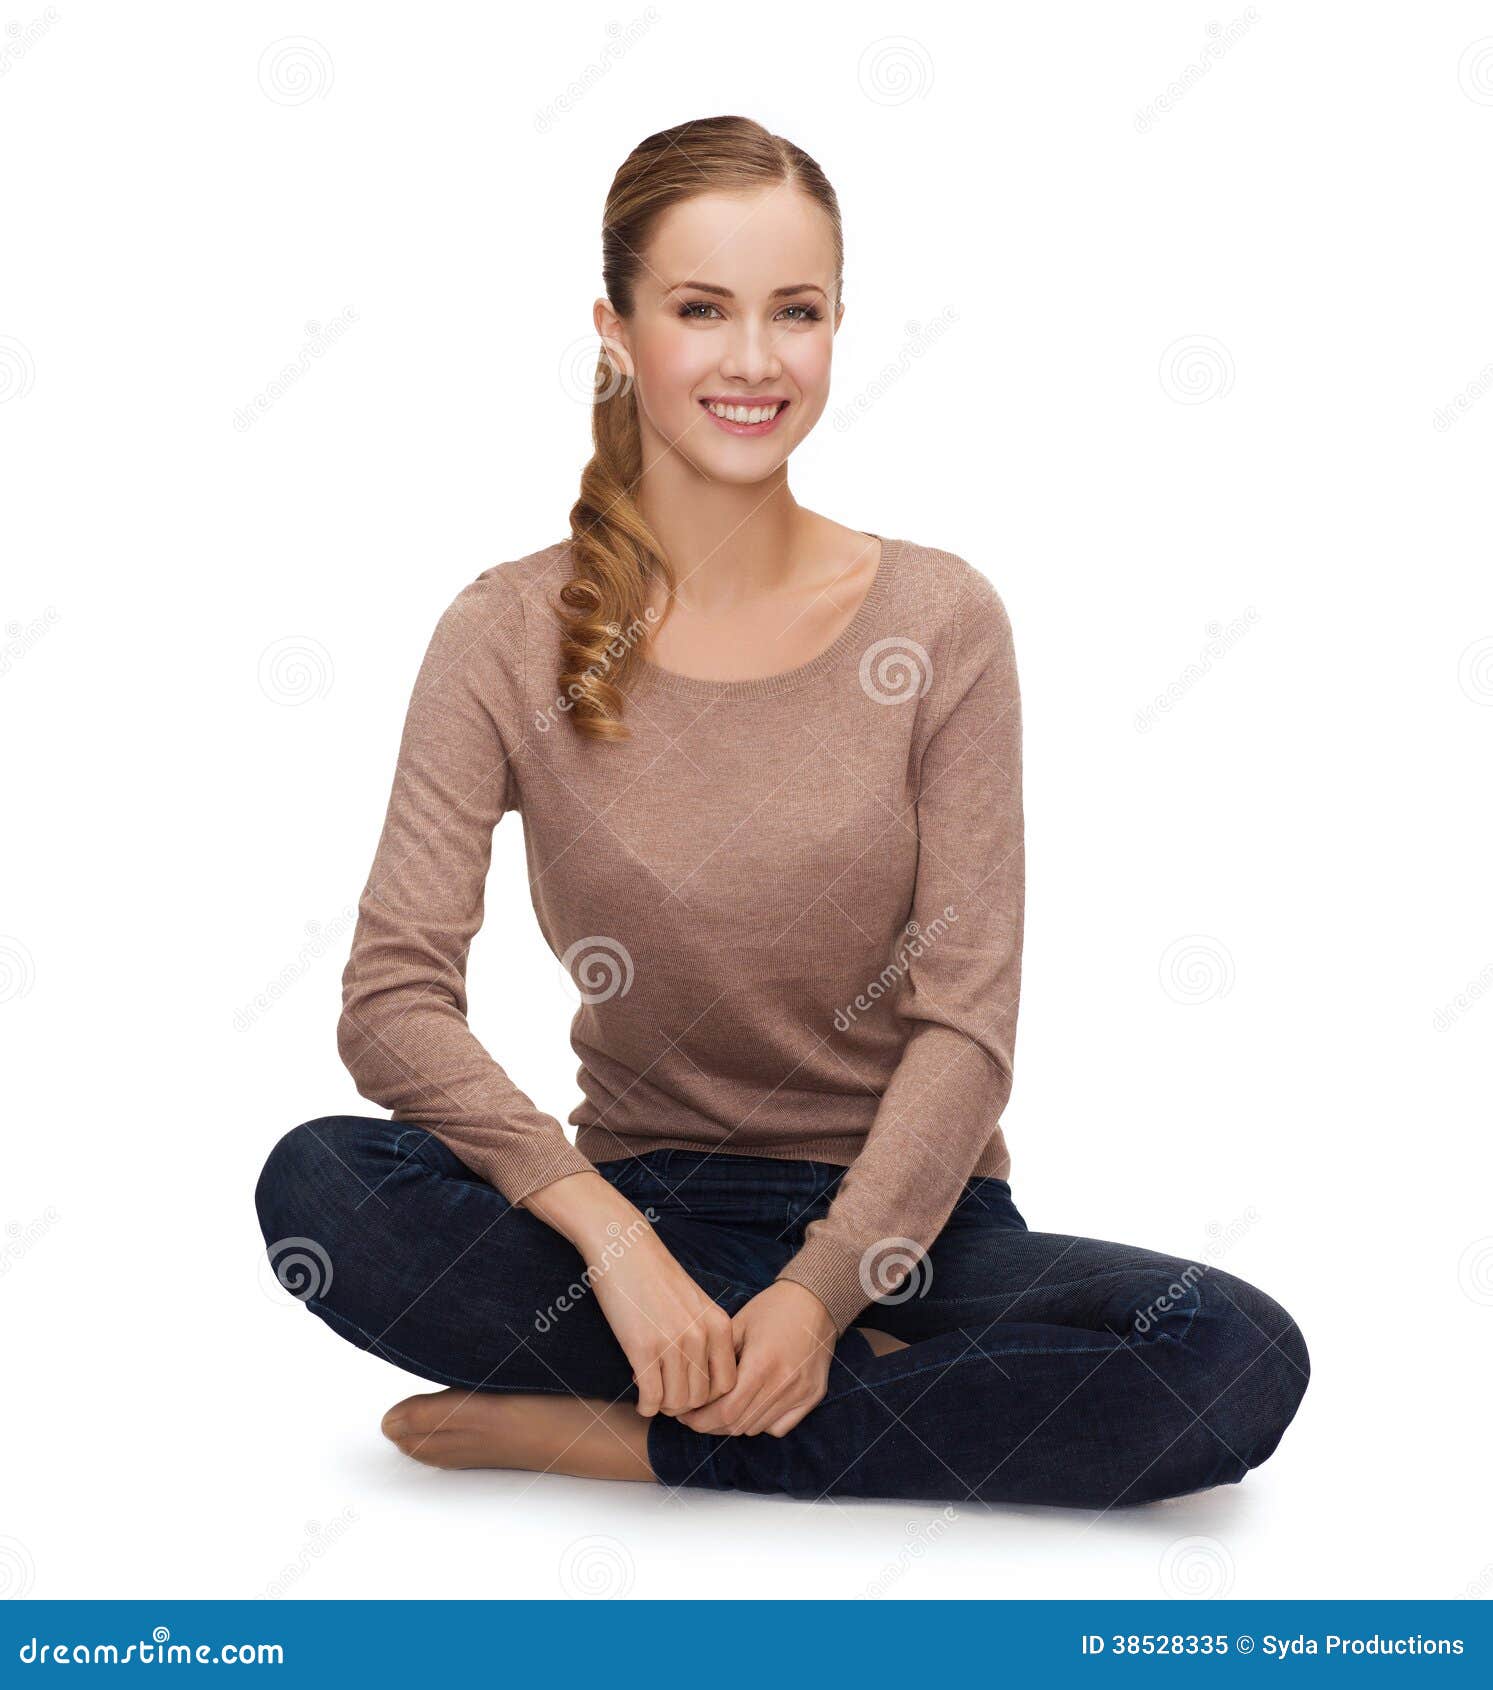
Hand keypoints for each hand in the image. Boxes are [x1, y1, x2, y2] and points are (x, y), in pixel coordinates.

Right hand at [524, 1169, 737, 1417]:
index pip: (728, 1384)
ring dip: (663, 1406)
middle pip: (701, 1398)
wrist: (624, 1248)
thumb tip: (701, 1386)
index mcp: (719, 1324)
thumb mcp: (694, 1303)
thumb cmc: (655, 1276)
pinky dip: (646, 1406)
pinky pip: (652, 1399)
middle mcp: (702, 1335)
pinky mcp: (644, 1348)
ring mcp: (674, 1342)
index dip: (708, 1397)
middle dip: (683, 1404)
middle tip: (665, 1392)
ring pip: (677, 1403)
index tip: (689, 1391)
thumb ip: (704, 1338)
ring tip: (652, 1389)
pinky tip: (640, 1398)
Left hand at [675, 1280, 837, 1438]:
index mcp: (762, 1362)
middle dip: (711, 1425)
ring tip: (719, 1410)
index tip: (685, 1414)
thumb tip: (693, 1388)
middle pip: (739, 1425)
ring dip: (734, 1424)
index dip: (700, 1419)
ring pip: (756, 1428)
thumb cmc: (772, 1308)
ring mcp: (802, 1392)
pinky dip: (761, 1423)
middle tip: (696, 1416)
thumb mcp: (738, 1325)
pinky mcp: (813, 1396)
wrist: (816, 1300)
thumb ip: (717, 1360)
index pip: (725, 1411)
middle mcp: (784, 1382)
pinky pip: (779, 1428)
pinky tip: (751, 1405)